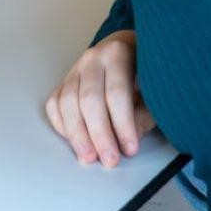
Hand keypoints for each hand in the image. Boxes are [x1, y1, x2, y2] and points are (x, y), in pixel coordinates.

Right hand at [44, 31, 154, 166]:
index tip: (130, 149)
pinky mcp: (64, 82)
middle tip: (109, 159)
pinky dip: (62, 125)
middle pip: (89, 99)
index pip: (117, 92)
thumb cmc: (144, 73)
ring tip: (89, 157)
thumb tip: (131, 138)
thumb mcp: (155, 90)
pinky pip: (55, 104)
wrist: (128, 51)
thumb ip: (144, 113)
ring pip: (68, 103)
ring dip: (77, 134)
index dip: (123, 124)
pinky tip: (75, 141)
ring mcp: (75, 69)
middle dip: (99, 134)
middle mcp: (92, 59)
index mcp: (118, 53)